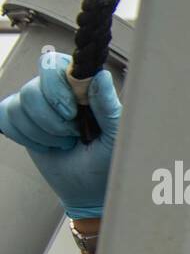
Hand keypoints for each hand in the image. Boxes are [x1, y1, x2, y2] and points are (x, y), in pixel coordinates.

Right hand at [0, 51, 120, 218]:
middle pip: (33, 87)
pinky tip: (46, 146)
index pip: (55, 65)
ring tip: (64, 143)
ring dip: (42, 133)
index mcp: (82, 87)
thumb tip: (100, 76)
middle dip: (50, 118)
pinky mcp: (20, 119)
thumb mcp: (115, 136)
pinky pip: (6, 116)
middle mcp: (58, 90)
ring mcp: (38, 104)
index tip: (72, 113)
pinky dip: (26, 137)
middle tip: (72, 135)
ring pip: (19, 104)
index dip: (56, 89)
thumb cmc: (107, 162)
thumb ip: (108, 106)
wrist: (88, 189)